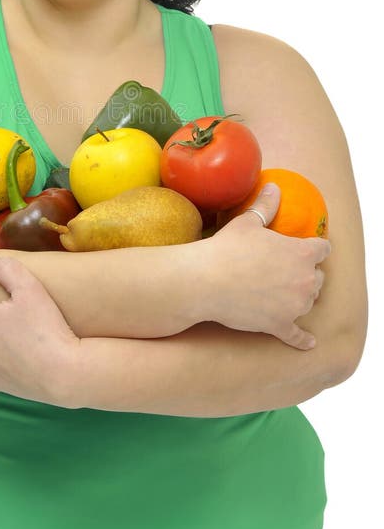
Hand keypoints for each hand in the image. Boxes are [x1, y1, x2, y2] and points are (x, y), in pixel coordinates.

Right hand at [205, 184, 328, 349]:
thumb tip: (274, 186)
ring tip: (286, 294)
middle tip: (289, 271)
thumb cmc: (226, 248)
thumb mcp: (247, 223)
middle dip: (307, 274)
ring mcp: (295, 306)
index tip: (308, 248)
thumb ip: (266, 205)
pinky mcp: (281, 325)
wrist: (205, 281)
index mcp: (301, 253)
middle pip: (318, 277)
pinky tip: (308, 342)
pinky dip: (303, 339)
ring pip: (309, 302)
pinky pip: (297, 336)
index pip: (323, 249)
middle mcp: (305, 280)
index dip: (315, 247)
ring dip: (300, 298)